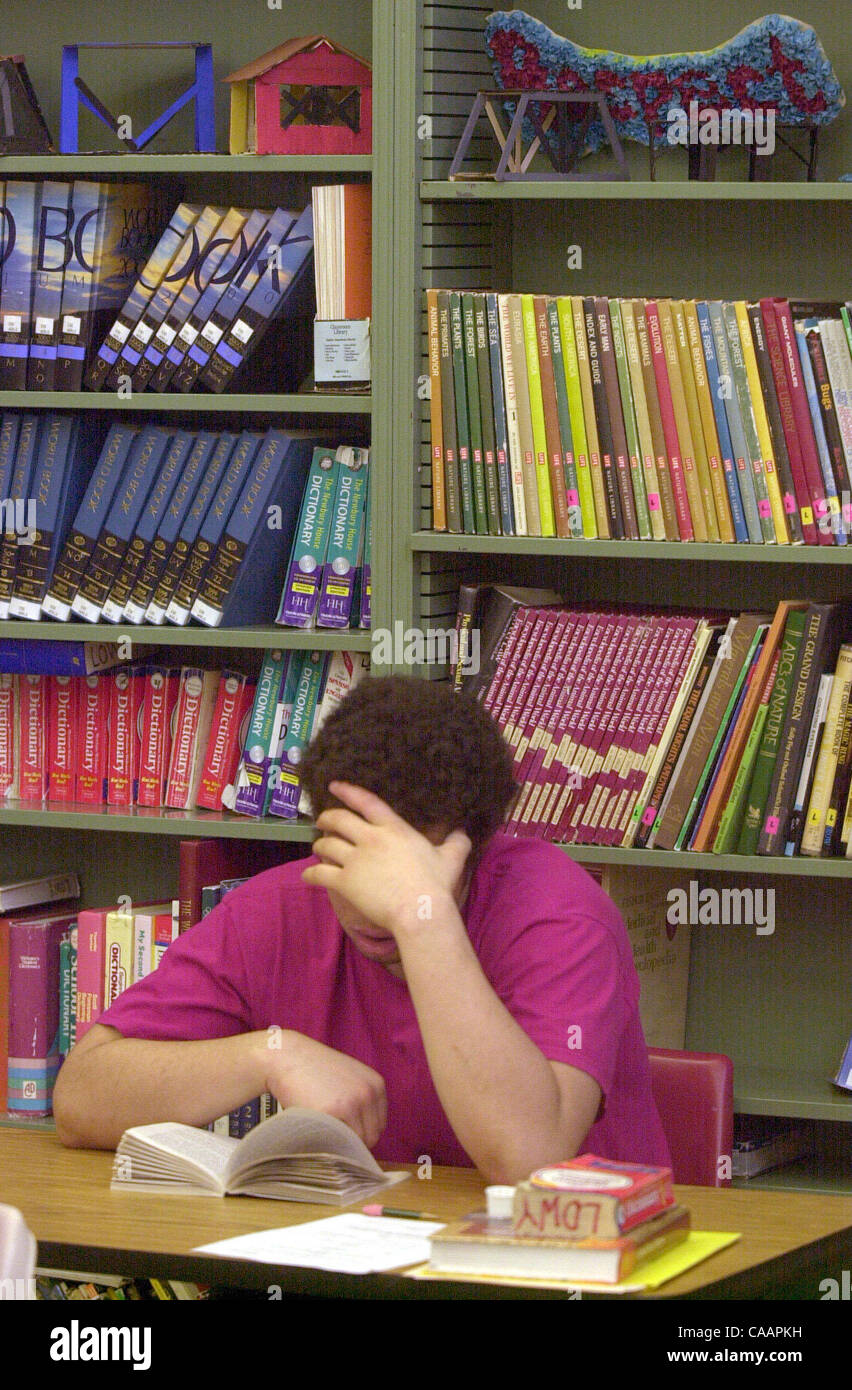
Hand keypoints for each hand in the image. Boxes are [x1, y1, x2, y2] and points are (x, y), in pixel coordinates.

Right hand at [265, 1030, 386, 1148]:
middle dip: (353, 1140)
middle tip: (332, 1134)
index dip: (362, 1132)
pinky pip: (337, 1140)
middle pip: (371, 1136)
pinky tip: (315, 1125)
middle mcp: (369, 1092)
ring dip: (341, 1141)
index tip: (345, 1131)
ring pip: (356, 1142)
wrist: (287, 1056)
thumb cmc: (313, 1069)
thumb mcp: (348, 1078)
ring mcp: (353, 1102)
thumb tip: (365, 1135)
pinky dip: (327, 1139)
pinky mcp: (334, 1111)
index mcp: (376, 1084)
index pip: (379, 1124)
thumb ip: (361, 1100)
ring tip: (323, 1127)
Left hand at [302, 781, 471, 936]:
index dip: (348, 791)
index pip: (366, 802)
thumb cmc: (436, 884)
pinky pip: (320, 873)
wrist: (419, 911)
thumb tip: (463, 832)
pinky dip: (311, 873)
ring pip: (326, 845)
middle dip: (326, 819)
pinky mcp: (344, 881)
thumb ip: (457, 842)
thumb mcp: (452, 858)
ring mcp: (354, 859)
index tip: (334, 785)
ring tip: (317, 847)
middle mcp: (369, 838)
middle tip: (322, 821)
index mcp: (393, 828)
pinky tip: (307, 875)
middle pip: (338, 820)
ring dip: (318, 845)